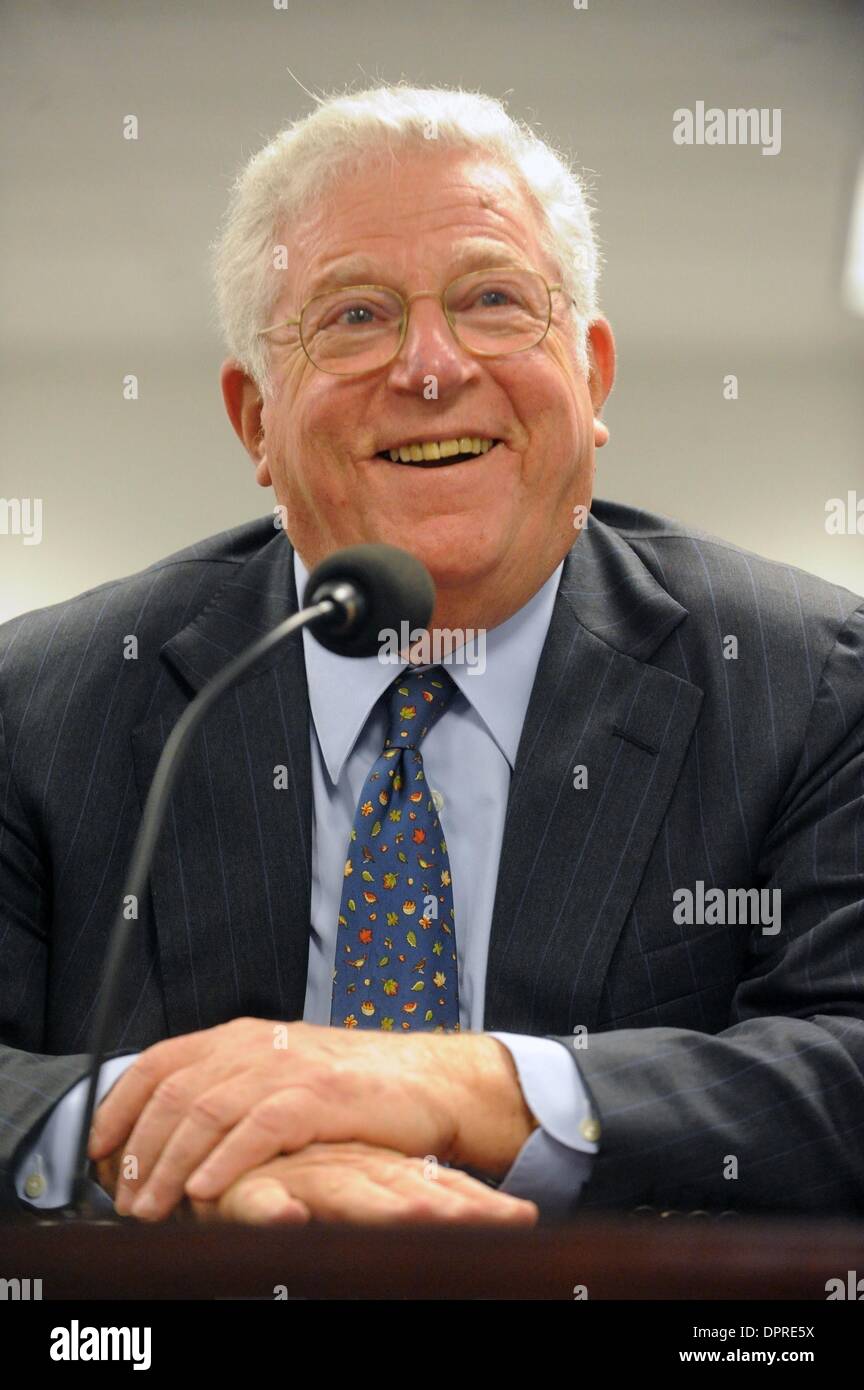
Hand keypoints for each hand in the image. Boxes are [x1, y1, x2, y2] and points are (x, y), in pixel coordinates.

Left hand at [88, 1019, 537, 1220]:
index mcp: (244, 1036)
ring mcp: (290, 1067)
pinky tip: (204, 1189)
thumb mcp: (285, 1077)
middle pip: (175, 1093)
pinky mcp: (320, 1096)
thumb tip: (176, 1138)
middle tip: (124, 1198)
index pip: (161, 1061)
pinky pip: (257, 1128)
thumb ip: (235, 1092)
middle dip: (139, 1150)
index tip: (97, 1147)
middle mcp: (260, 1043)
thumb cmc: (356, 1090)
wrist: (431, 1081)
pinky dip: (223, 1160)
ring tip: (151, 1206)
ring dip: (169, 1164)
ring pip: (206, 1111)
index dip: (120, 1104)